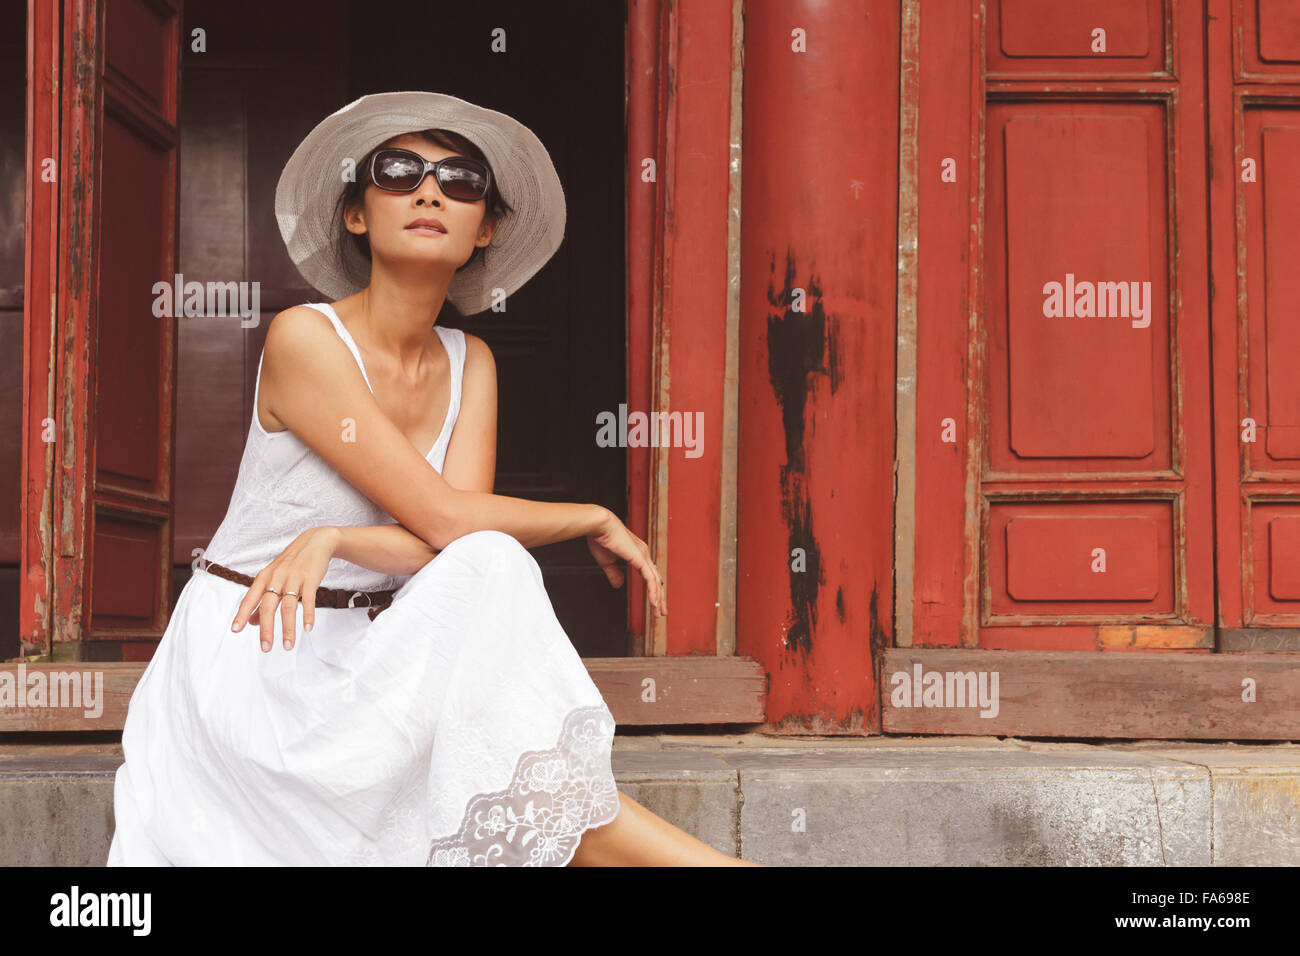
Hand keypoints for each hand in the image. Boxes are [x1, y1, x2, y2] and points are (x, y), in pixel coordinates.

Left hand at [230, 526, 339, 652]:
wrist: (315, 542)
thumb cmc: (292, 562)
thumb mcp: (274, 577)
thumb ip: (263, 600)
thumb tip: (251, 622)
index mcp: (265, 577)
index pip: (250, 598)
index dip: (242, 614)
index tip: (235, 630)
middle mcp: (277, 578)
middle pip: (269, 606)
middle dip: (267, 629)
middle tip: (266, 648)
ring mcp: (294, 578)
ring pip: (288, 607)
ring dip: (288, 628)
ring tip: (288, 645)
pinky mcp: (311, 578)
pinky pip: (308, 599)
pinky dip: (308, 615)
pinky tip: (308, 628)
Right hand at [586, 508, 665, 616]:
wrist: (598, 526)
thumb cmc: (600, 539)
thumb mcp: (607, 561)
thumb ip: (614, 574)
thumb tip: (619, 585)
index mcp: (637, 554)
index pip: (649, 576)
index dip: (653, 590)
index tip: (654, 604)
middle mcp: (644, 555)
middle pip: (656, 580)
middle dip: (659, 598)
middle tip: (661, 613)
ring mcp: (644, 556)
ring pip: (655, 582)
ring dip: (658, 599)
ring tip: (659, 613)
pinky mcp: (640, 559)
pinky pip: (650, 579)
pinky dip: (653, 592)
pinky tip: (655, 603)